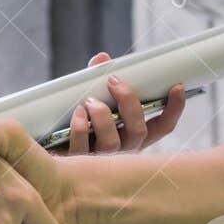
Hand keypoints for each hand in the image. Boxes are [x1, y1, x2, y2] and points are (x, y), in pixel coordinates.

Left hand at [58, 53, 186, 154]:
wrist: (45, 143)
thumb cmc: (75, 118)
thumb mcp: (91, 96)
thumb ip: (99, 78)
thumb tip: (102, 58)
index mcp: (132, 133)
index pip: (162, 126)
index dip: (174, 108)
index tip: (177, 85)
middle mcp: (122, 149)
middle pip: (138, 131)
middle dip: (129, 104)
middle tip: (114, 82)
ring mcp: (101, 160)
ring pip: (113, 143)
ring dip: (103, 118)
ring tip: (90, 101)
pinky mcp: (76, 164)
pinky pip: (82, 148)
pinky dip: (80, 128)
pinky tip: (77, 114)